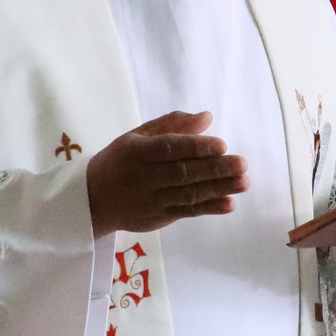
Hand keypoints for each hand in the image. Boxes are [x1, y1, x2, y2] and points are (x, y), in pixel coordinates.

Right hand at [86, 111, 246, 236]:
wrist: (92, 199)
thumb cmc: (121, 161)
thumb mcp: (137, 137)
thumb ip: (172, 125)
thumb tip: (206, 117)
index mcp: (137, 151)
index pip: (169, 148)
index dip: (195, 147)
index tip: (222, 145)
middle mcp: (145, 177)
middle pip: (183, 172)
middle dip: (215, 169)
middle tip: (242, 164)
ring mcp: (152, 200)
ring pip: (188, 194)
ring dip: (218, 189)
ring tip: (243, 182)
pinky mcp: (159, 218)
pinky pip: (186, 213)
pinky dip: (209, 208)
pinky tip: (229, 203)